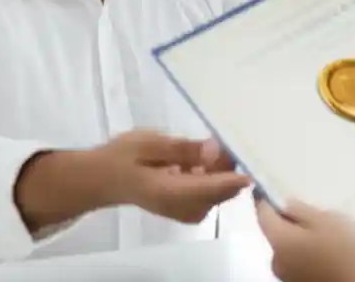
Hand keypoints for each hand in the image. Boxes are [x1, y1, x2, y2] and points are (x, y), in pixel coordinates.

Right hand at [98, 130, 249, 223]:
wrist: (103, 179)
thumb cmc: (123, 157)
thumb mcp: (150, 143)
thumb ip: (183, 148)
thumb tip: (215, 150)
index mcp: (175, 194)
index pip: (217, 188)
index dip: (237, 174)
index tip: (251, 156)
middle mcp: (185, 209)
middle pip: (222, 191)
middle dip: (226, 166)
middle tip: (215, 141)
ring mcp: (187, 212)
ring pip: (218, 191)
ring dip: (218, 170)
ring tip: (201, 148)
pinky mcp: (186, 209)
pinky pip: (209, 192)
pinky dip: (209, 175)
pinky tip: (194, 160)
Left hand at [256, 199, 354, 281]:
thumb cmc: (347, 252)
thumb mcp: (328, 221)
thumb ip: (301, 210)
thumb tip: (284, 204)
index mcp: (279, 241)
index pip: (262, 214)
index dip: (266, 198)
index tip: (272, 184)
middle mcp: (276, 261)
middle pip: (276, 232)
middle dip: (289, 218)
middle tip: (309, 205)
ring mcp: (288, 276)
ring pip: (289, 247)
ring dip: (301, 235)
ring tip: (324, 226)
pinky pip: (299, 260)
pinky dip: (308, 250)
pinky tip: (328, 246)